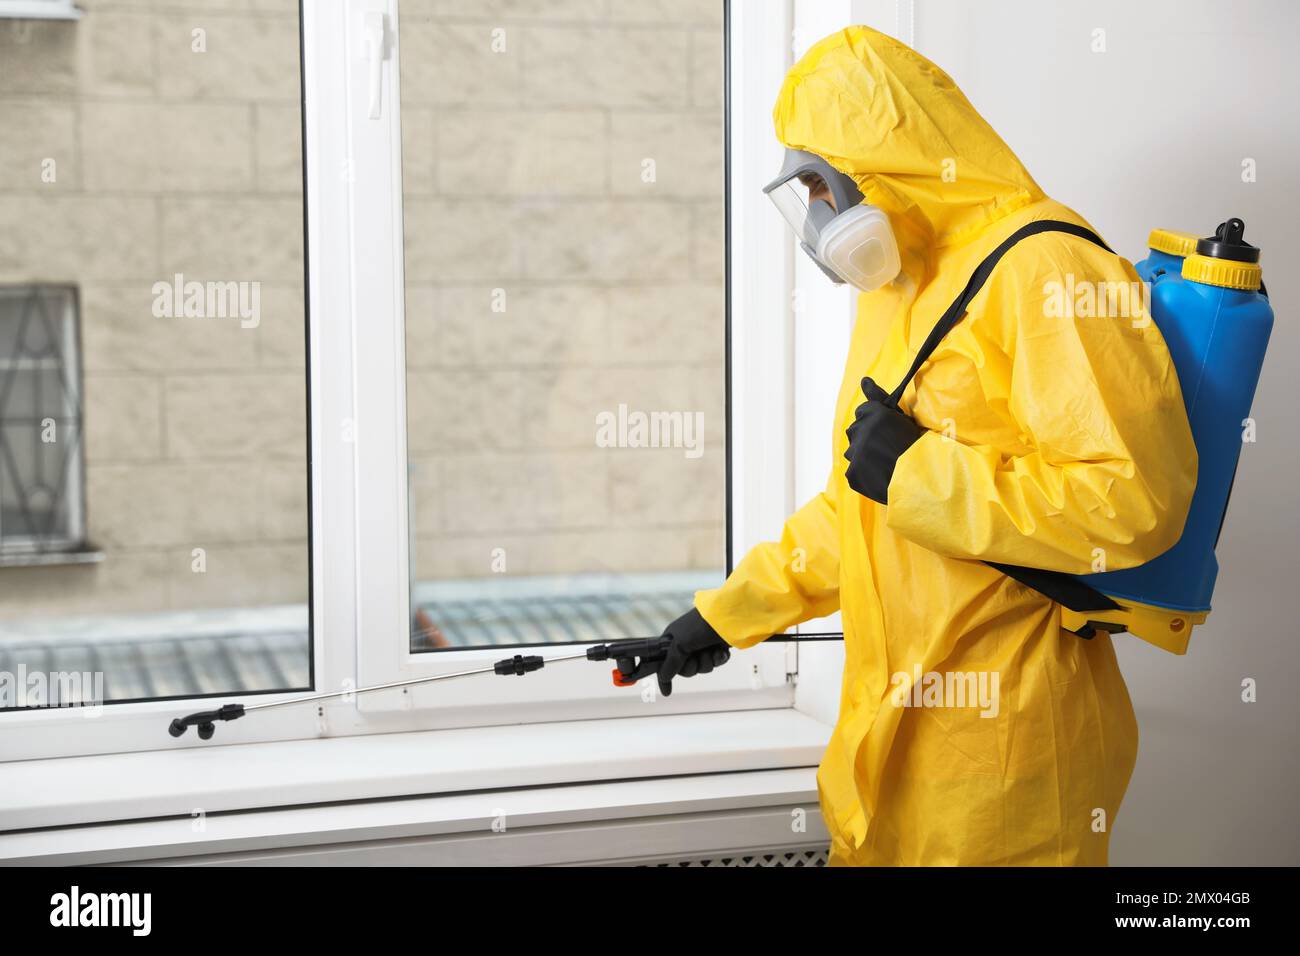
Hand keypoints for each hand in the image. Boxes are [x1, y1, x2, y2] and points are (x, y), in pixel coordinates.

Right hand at [621, 609, 730, 697]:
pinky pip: (715, 663)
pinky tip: (720, 650)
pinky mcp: (716, 648)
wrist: (726, 617)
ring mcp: (702, 646)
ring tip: (710, 649)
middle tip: (695, 656)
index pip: (664, 663)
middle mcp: (686, 644)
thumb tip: (663, 677)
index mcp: (672, 640)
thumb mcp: (680, 644)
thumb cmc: (698, 626)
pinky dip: (718, 658)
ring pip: (702, 668)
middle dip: (692, 666)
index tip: (667, 692)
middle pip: (686, 670)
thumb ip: (671, 663)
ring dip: (707, 661)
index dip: (665, 677)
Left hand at [844, 377, 922, 503]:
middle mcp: (861, 432)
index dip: (876, 422)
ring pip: (853, 451)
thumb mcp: (900, 416)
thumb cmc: (915, 445)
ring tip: (884, 462)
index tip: (888, 431)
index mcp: (874, 414)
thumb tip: (863, 379)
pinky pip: (853, 471)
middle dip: (867, 436)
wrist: (923, 479)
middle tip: (887, 448)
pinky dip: (864, 474)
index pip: (863, 411)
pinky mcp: (852, 474)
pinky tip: (881, 475)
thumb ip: (878, 397)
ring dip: (864, 455)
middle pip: (855, 430)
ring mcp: (855, 454)